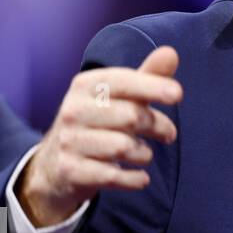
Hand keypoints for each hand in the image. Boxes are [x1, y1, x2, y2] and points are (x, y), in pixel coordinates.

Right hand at [16, 46, 181, 226]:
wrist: (54, 166)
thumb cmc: (99, 123)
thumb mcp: (119, 97)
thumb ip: (147, 77)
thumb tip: (171, 52)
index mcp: (85, 85)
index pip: (123, 81)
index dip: (152, 86)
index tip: (178, 94)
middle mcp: (73, 110)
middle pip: (131, 116)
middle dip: (159, 126)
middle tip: (169, 134)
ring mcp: (68, 141)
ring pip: (124, 147)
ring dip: (145, 154)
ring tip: (145, 154)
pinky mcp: (70, 170)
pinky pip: (113, 176)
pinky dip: (134, 179)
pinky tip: (141, 178)